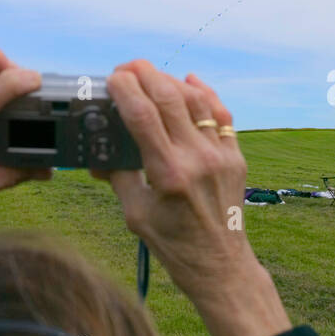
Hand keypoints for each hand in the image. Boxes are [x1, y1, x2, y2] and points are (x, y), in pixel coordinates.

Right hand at [96, 60, 290, 335]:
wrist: (221, 267)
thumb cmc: (174, 245)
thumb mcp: (135, 215)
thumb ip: (117, 177)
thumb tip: (98, 151)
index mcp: (167, 173)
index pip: (142, 115)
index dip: (125, 89)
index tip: (112, 78)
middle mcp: (196, 159)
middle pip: (169, 97)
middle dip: (145, 74)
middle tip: (127, 67)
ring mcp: (220, 155)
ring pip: (196, 99)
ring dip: (171, 80)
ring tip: (152, 75)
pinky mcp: (236, 157)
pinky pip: (221, 114)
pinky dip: (205, 93)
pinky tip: (190, 80)